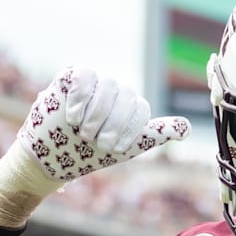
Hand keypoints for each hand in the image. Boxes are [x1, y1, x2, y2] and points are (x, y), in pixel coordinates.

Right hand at [0, 67, 188, 227]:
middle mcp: (112, 90)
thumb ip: (153, 134)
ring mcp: (91, 82)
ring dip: (96, 114)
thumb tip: (186, 128)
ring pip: (107, 84)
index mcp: (127, 104)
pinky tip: (71, 115)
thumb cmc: (87, 155)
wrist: (48, 160)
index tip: (113, 148)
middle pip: (126, 95)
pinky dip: (80, 99)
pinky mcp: (69, 77)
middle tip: (94, 141)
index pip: (140, 108)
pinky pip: (84, 76)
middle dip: (112, 124)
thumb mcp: (125, 148)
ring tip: (82, 131)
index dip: (128, 130)